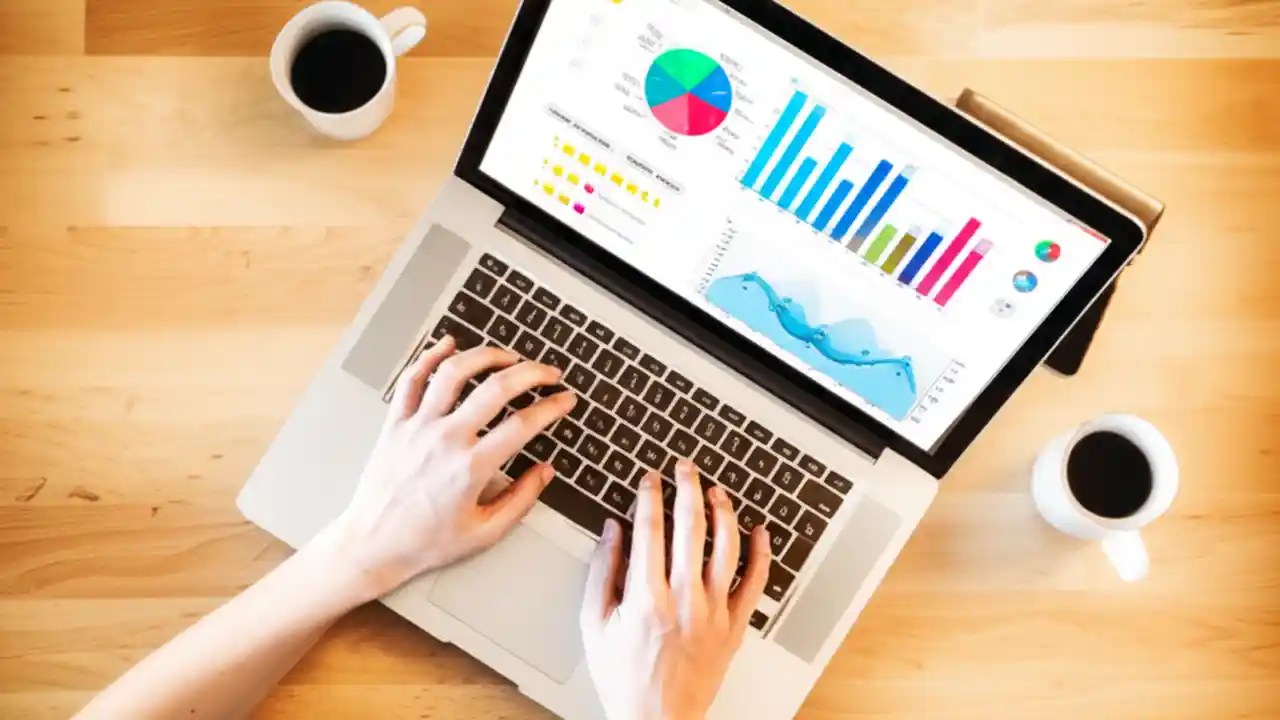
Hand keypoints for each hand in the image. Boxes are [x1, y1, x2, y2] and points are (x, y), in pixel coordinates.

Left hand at [315, 336, 577, 600]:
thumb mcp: (485, 532)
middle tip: (548, 373)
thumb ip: (521, 499)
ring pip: (454, 372)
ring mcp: (418, 427)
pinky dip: (430, 355)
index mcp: (471, 468)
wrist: (373, 544)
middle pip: (496, 388)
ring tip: (508, 356)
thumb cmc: (427, 541)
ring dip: (486, 356)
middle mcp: (446, 439)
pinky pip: (412, 379)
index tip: (566, 400)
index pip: (523, 424)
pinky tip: (449, 344)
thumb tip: (546, 471)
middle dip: (531, 373)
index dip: (552, 407)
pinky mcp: (396, 423)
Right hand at [580, 461, 770, 719]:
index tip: (649, 478)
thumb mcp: (593, 624)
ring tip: (716, 490)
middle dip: (686, 489)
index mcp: (645, 597)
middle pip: (690, 528)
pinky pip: (755, 584)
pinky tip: (759, 531)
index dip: (650, 496)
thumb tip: (611, 531)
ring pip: (726, 547)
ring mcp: (714, 613)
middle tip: (684, 468)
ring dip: (722, 511)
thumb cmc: (622, 676)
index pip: (650, 529)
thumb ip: (601, 572)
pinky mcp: (734, 627)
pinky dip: (761, 553)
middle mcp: (683, 600)